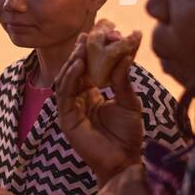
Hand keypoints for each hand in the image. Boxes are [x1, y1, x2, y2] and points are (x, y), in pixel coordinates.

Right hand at [54, 34, 143, 183]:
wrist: (124, 159)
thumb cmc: (129, 134)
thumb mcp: (130, 102)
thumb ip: (123, 81)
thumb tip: (125, 56)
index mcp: (92, 95)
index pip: (87, 69)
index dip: (90, 53)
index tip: (96, 34)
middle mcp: (78, 100)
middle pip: (74, 72)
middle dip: (79, 53)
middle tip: (87, 35)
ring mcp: (70, 109)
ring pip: (66, 80)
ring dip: (73, 62)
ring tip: (82, 47)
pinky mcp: (66, 118)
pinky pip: (64, 94)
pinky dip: (70, 78)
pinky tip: (78, 65)